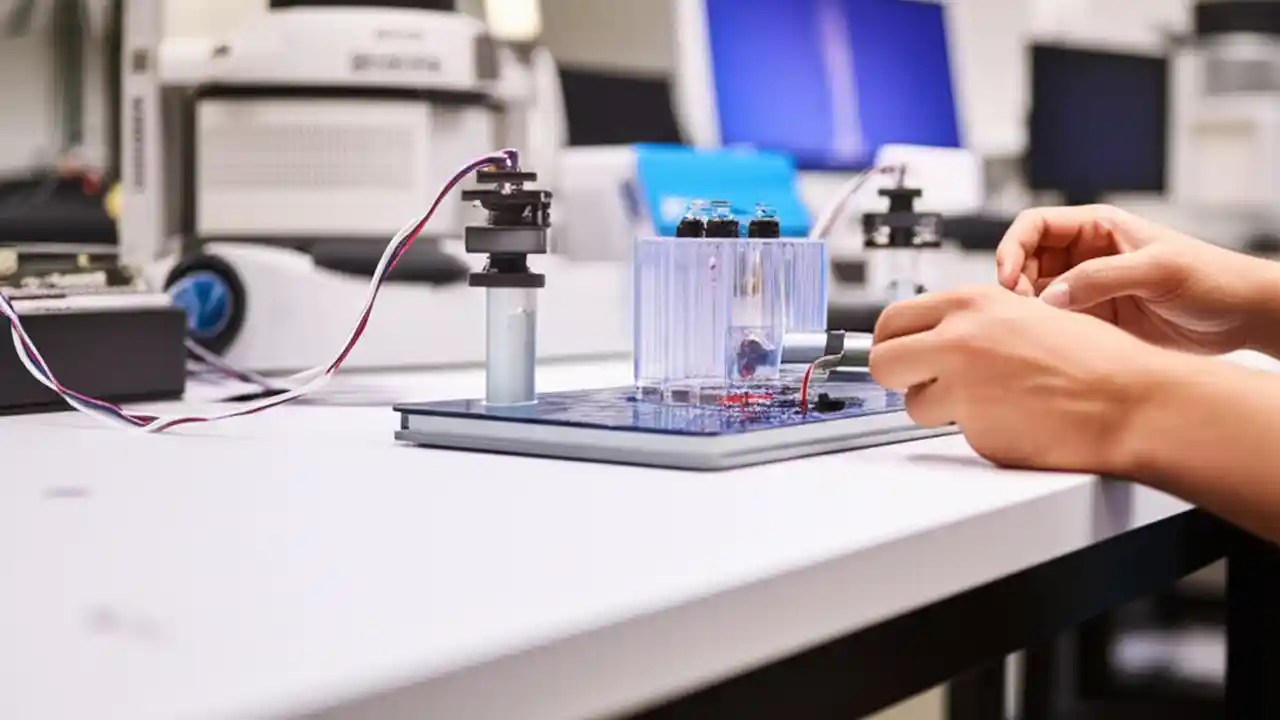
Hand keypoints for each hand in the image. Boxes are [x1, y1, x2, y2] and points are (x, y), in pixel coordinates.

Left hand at [870, 286, 1177, 473]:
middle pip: (882, 363)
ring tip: (988, 401)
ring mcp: (963, 390)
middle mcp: (958, 343)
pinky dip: (979, 430)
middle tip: (917, 382)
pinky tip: (1016, 420)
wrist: (1132, 401)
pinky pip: (957, 434)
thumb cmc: (1094, 358)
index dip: (892, 340)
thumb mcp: (1026, 313)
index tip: (898, 351)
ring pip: (913, 406)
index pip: (891, 320)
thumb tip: (933, 334)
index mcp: (970, 305)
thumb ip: (973, 321)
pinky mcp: (977, 432)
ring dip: (938, 408)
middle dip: (896, 376)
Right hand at [997, 204, 1279, 354]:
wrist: (1243, 317)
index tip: (1007, 279)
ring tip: (1036, 328)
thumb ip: (1101, 279)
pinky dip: (1046, 331)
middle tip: (1021, 311)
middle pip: (1026, 261)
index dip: (1012, 248)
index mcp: (1098, 227)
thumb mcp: (1158, 269)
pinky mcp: (1097, 320)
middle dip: (1015, 283)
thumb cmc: (1213, 278)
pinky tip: (1052, 342)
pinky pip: (1057, 322)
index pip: (1034, 225)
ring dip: (1028, 310)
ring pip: (1037, 294)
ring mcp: (1090, 288)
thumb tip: (1050, 296)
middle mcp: (1087, 255)